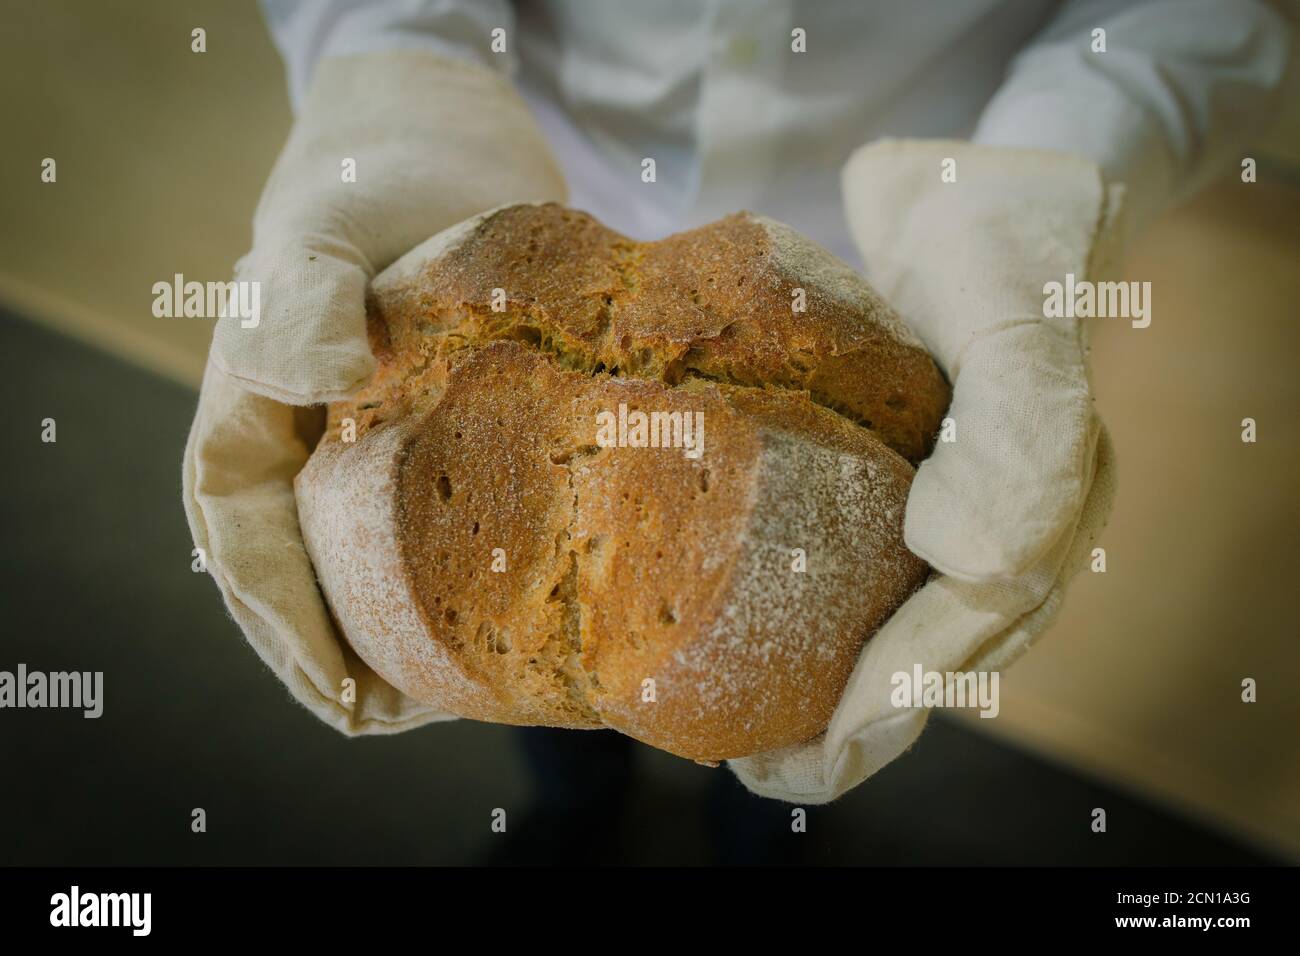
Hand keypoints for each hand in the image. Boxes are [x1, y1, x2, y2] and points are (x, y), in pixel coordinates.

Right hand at [182, 50, 565, 730]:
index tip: (344, 693)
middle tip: (397, 717)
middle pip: (299, 572)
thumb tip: (329, 378)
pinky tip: (501, 614)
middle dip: (337, 653)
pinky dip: (451, 575)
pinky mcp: (440, 433)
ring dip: (392, 631)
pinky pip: (429, 522)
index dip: (286, 626)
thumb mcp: (324, 225)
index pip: (245, 542)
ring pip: (361, 558)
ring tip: (451, 696)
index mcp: (252, 412)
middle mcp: (305, 440)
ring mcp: (369, 442)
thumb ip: (302, 296)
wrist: (445, 145)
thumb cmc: (372, 178)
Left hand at [729, 140, 1121, 799]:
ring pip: (909, 633)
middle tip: (776, 776)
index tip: (830, 745)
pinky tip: (762, 659)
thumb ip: (1018, 424)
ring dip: (842, 700)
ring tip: (762, 756)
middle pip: (944, 652)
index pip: (974, 620)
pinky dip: (821, 633)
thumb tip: (961, 553)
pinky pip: (870, 583)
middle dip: (864, 724)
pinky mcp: (897, 490)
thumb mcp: (1014, 301)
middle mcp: (1009, 520)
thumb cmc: (1001, 239)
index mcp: (1049, 498)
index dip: (902, 691)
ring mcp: (956, 510)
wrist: (975, 194)